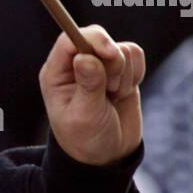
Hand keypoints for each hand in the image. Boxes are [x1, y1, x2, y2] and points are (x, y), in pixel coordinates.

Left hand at [39, 25, 145, 166]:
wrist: (107, 154)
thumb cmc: (86, 138)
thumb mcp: (84, 117)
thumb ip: (88, 86)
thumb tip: (85, 57)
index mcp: (56, 73)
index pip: (70, 39)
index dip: (92, 39)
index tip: (110, 53)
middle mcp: (75, 64)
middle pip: (98, 38)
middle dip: (112, 62)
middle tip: (110, 90)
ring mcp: (99, 65)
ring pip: (121, 48)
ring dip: (124, 74)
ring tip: (112, 97)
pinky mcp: (120, 69)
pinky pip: (135, 55)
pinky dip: (136, 73)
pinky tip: (123, 93)